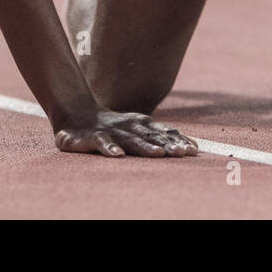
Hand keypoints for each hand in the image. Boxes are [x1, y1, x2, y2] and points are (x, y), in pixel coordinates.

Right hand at [54, 109, 198, 157]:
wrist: (78, 115)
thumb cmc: (114, 127)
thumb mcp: (138, 130)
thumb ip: (159, 137)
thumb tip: (188, 147)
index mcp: (143, 124)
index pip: (165, 132)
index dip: (179, 140)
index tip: (193, 150)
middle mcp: (131, 126)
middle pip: (152, 137)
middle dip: (168, 144)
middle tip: (182, 153)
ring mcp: (113, 131)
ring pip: (131, 139)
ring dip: (145, 147)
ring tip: (158, 154)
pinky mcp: (94, 137)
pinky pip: (103, 143)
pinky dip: (110, 148)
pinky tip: (118, 155)